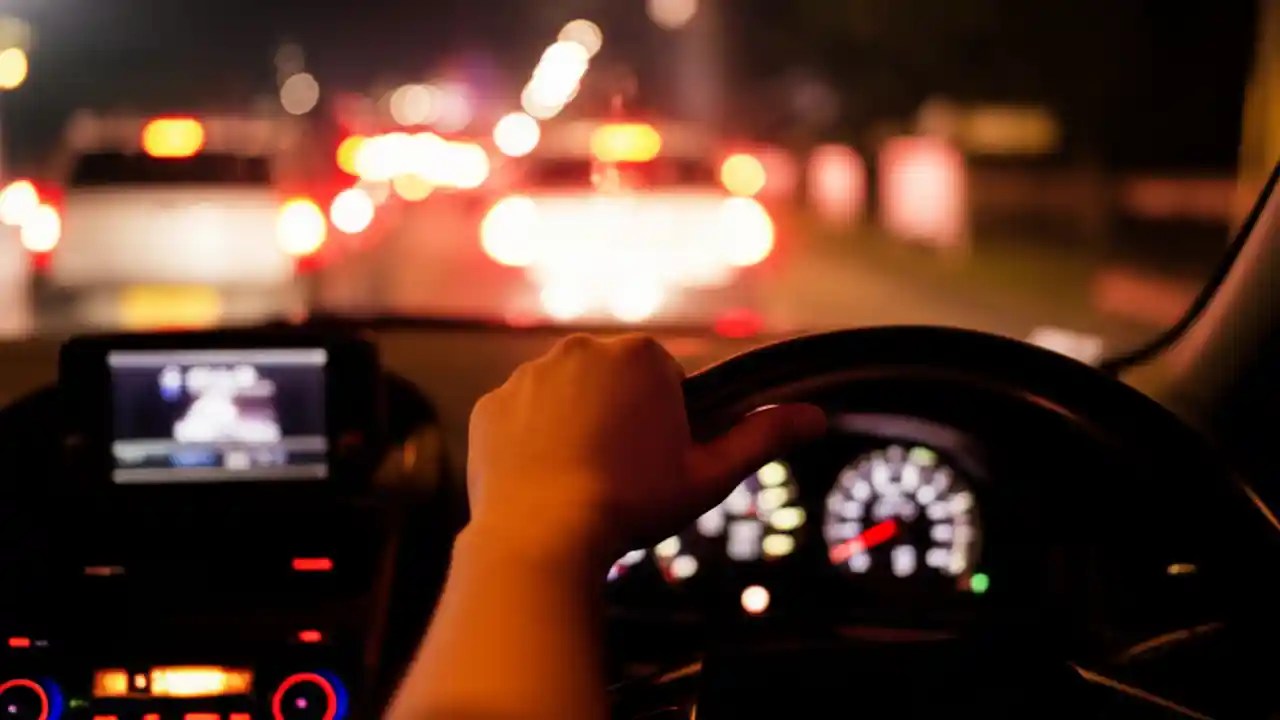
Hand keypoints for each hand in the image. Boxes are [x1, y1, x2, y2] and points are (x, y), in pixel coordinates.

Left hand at [465, 333, 826, 562]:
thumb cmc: (631, 503)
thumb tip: (817, 417)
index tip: (653, 461)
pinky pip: (520, 418)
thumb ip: (762, 437)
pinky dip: (531, 442)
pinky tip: (542, 481)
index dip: (665, 424)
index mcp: (639, 355)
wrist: (541, 536)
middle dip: (619, 418)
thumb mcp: (708, 475)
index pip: (664, 380)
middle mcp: (579, 349)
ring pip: (565, 397)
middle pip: (613, 382)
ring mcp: (528, 375)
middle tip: (619, 475)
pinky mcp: (491, 405)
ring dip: (575, 427)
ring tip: (579, 482)